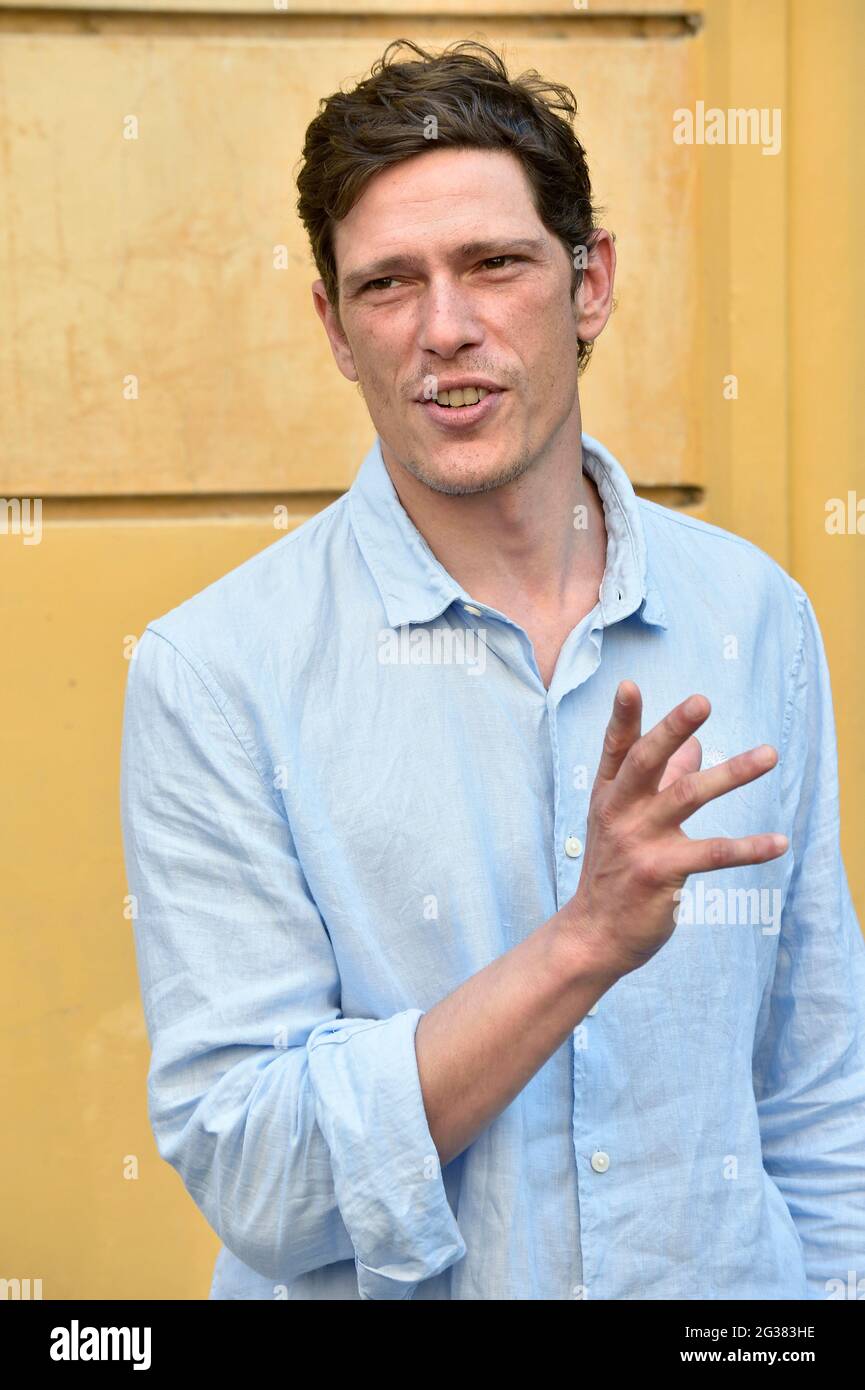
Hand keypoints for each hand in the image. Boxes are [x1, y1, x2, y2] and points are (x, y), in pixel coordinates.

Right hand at [566, 680, 787, 977]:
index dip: (622, 717)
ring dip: (732, 773)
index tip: (628, 685)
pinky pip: (712, 855)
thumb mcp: (626, 823)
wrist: (593, 935)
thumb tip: (695, 746)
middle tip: (702, 701)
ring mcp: (638, 842)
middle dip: (673, 728)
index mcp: (609, 796)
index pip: (616, 749)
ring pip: (688, 797)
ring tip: (769, 754)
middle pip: (647, 761)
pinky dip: (748, 848)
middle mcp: (619, 812)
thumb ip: (661, 782)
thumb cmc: (614, 873)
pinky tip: (778, 842)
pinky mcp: (660, 873)